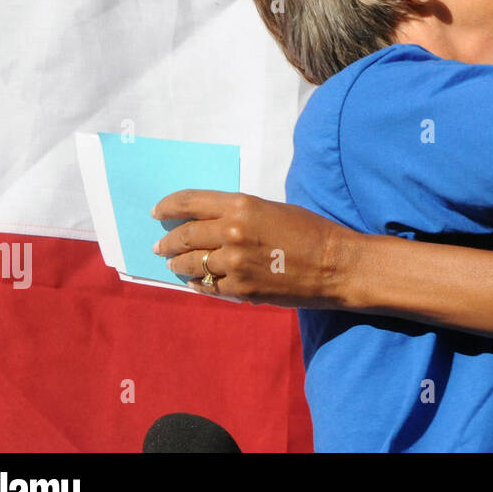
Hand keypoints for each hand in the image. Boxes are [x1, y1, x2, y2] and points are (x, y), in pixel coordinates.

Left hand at [152, 190, 358, 309]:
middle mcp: (231, 232)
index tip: (157, 212)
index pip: (190, 202)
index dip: (169, 206)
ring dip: (179, 264)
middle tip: (161, 246)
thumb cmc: (311, 231)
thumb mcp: (272, 209)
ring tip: (175, 265)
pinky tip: (197, 282)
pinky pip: (208, 287)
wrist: (335, 265)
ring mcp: (234, 264)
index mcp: (241, 205)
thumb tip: (211, 223)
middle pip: (185, 236)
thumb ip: (239, 214)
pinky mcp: (240, 289)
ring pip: (191, 264)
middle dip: (168, 241)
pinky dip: (199, 284)